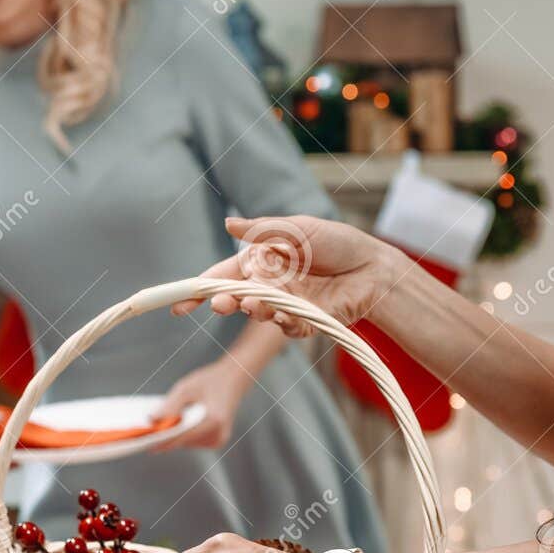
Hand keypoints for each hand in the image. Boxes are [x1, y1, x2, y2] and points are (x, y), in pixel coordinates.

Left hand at [155, 359, 252, 450]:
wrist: (233, 380)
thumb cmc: (210, 381)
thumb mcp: (187, 388)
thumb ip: (170, 405)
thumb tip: (152, 420)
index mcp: (213, 420)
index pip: (182, 436)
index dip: (162, 440)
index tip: (145, 442)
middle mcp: (218, 433)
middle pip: (183, 442)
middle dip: (166, 436)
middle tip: (149, 430)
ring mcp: (218, 439)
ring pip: (186, 444)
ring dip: (175, 435)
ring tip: (166, 423)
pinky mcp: (217, 441)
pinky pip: (193, 442)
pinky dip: (184, 435)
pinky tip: (181, 423)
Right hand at [172, 215, 407, 336]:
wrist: (375, 267)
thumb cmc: (338, 242)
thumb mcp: (299, 228)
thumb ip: (263, 229)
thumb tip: (228, 225)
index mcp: (261, 261)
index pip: (223, 275)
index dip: (200, 288)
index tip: (178, 303)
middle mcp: (268, 285)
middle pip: (236, 297)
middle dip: (224, 302)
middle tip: (219, 305)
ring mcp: (285, 306)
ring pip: (260, 313)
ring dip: (255, 310)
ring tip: (256, 304)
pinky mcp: (305, 323)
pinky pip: (288, 327)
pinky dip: (285, 322)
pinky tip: (287, 315)